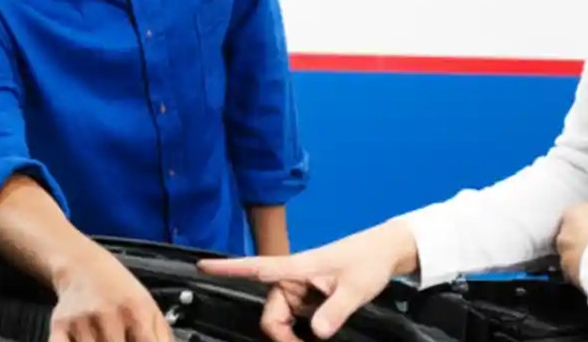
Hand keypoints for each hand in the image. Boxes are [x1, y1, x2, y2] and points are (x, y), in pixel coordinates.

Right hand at [49, 246, 172, 341]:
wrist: (83, 266)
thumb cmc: (121, 292)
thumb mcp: (149, 307)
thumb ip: (164, 337)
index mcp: (136, 311)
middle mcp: (109, 315)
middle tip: (118, 340)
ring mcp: (82, 321)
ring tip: (104, 338)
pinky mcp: (59, 325)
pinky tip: (83, 341)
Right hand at [197, 218, 417, 341]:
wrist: (384, 254)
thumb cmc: (368, 261)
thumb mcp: (355, 288)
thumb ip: (334, 311)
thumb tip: (316, 333)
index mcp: (297, 268)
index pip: (257, 267)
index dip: (228, 267)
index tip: (202, 267)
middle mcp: (293, 278)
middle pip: (271, 311)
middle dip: (281, 333)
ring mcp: (300, 289)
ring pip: (281, 318)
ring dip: (292, 334)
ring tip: (314, 340)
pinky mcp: (308, 297)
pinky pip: (294, 318)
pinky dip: (299, 331)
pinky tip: (314, 334)